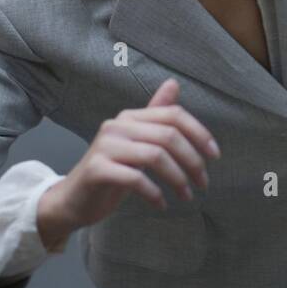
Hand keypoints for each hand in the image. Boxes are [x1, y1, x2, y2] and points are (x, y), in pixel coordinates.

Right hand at [36, 78, 219, 248]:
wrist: (72, 200)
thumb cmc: (110, 173)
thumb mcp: (136, 144)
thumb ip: (155, 117)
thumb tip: (173, 84)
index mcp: (130, 117)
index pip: (173, 114)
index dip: (199, 133)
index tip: (214, 156)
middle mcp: (117, 126)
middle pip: (168, 135)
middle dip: (192, 160)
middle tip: (203, 183)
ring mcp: (105, 146)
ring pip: (155, 155)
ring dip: (178, 178)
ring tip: (186, 195)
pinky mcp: (97, 170)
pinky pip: (136, 178)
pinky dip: (154, 193)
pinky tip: (161, 204)